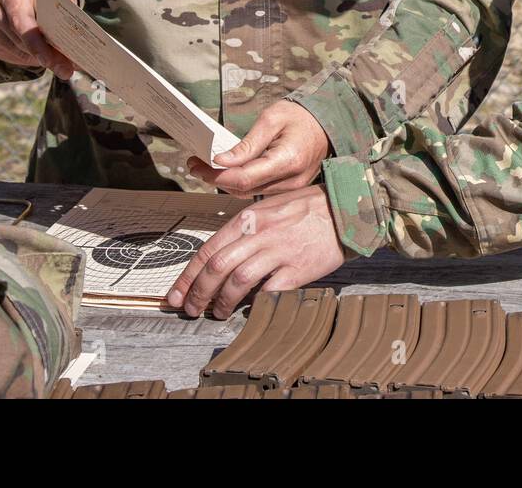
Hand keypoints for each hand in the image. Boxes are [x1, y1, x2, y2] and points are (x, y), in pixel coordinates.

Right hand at [0, 0, 77, 78]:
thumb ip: (64, 15)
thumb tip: (75, 47)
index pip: (20, 22)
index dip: (35, 44)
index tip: (49, 61)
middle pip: (18, 39)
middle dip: (44, 56)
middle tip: (66, 68)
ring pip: (15, 50)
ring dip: (38, 59)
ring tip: (62, 65)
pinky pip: (10, 55)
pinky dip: (29, 58)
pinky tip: (43, 56)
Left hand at [164, 185, 344, 319]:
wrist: (344, 208)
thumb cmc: (306, 208)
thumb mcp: (269, 207)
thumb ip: (244, 229)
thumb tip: (220, 258)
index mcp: (248, 219)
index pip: (208, 250)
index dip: (187, 276)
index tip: (177, 295)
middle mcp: (259, 234)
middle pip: (217, 268)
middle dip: (198, 294)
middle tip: (192, 310)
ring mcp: (278, 252)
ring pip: (238, 281)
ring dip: (222, 302)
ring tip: (217, 313)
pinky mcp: (298, 269)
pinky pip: (268, 292)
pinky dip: (254, 305)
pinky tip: (248, 310)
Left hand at [187, 100, 328, 196]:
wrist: (327, 124)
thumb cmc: (301, 117)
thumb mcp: (271, 119)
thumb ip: (247, 144)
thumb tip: (222, 160)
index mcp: (287, 161)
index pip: (243, 178)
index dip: (217, 175)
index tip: (199, 165)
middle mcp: (290, 181)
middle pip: (244, 189)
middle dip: (216, 179)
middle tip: (196, 164)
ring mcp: (291, 188)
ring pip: (249, 193)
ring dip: (226, 182)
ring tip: (208, 167)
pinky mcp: (289, 189)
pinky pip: (259, 190)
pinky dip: (241, 182)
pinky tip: (229, 171)